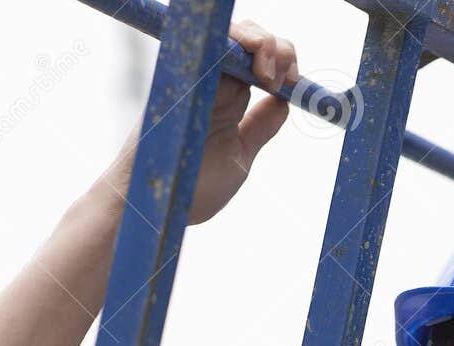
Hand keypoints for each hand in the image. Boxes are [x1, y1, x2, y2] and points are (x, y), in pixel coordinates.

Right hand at [92, 19, 298, 224]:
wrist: (158, 203)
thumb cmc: (194, 187)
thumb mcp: (239, 155)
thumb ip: (259, 128)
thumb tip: (284, 103)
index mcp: (228, 99)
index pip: (257, 63)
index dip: (282, 63)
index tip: (295, 84)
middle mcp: (212, 83)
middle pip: (247, 41)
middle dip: (277, 48)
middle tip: (289, 77)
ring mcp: (196, 78)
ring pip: (230, 35)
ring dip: (261, 42)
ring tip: (271, 72)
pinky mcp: (182, 77)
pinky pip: (208, 45)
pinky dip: (236, 41)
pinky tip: (256, 53)